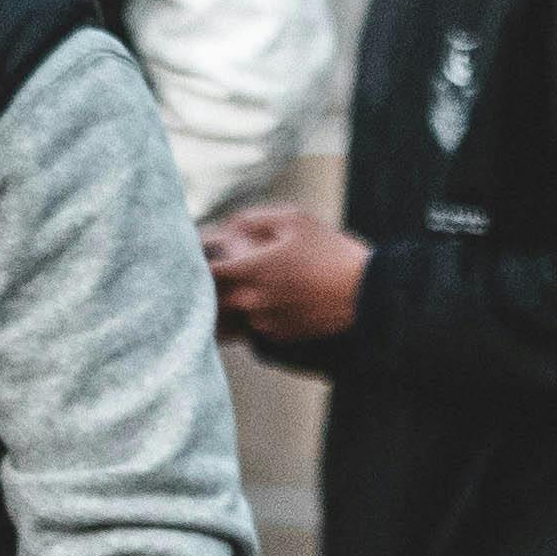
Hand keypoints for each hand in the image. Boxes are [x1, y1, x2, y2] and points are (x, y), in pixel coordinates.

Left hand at [200, 204, 367, 343]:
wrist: (366, 293)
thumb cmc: (331, 252)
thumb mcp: (294, 220)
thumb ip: (253, 219)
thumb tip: (229, 225)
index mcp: (250, 272)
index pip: (202, 272)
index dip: (192, 261)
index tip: (191, 252)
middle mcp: (251, 302)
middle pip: (208, 299)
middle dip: (204, 285)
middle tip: (209, 270)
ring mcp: (263, 323)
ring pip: (228, 315)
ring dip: (226, 302)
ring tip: (235, 287)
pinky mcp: (278, 336)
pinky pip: (251, 325)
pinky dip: (250, 313)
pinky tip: (265, 299)